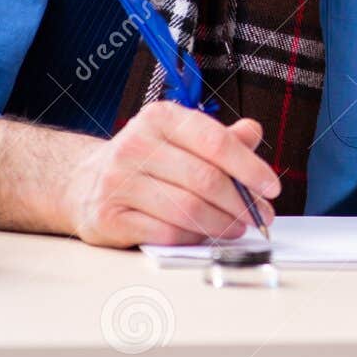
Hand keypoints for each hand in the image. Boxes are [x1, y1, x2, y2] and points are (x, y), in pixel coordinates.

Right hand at [63, 102, 280, 247]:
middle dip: (242, 203)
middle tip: (261, 217)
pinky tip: (205, 236)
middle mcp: (135, 145)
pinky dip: (193, 238)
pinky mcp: (109, 217)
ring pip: (188, 209)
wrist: (84, 184)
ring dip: (222, 224)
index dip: (250, 167)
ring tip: (238, 227)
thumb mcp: (182, 138)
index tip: (271, 187)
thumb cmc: (146, 161)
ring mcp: (118, 182)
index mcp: (160, 118)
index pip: (215, 141)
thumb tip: (254, 133)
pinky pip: (165, 232)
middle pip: (205, 179)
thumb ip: (221, 138)